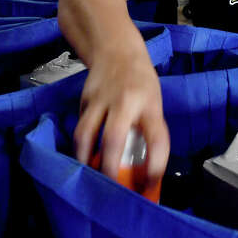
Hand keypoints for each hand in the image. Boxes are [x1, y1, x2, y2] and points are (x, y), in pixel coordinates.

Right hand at [72, 40, 168, 192]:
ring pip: (86, 134)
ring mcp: (100, 100)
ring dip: (85, 159)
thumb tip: (144, 170)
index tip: (150, 186)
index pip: (157, 139)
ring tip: (88, 176)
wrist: (116, 49)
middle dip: (109, 168)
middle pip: (113, 139)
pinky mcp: (84, 100)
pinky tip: (84, 156)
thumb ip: (148, 132)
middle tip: (109, 188)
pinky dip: (81, 145)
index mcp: (150, 105)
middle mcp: (125, 102)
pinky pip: (80, 127)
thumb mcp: (153, 104)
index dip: (155, 166)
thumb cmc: (141, 82)